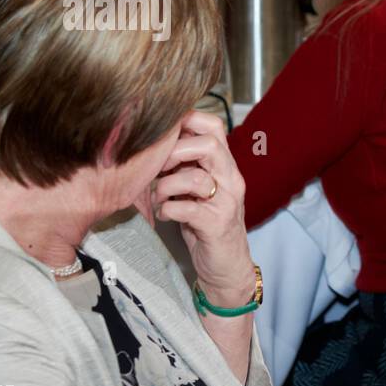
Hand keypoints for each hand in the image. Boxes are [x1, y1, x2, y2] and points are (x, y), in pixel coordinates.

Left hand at [148, 111, 253, 306]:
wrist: (226, 264)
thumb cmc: (205, 223)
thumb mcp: (196, 188)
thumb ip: (184, 164)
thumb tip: (154, 142)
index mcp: (225, 166)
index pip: (213, 126)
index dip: (186, 121)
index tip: (164, 136)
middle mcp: (231, 179)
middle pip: (209, 144)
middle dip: (174, 152)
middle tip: (158, 169)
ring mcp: (227, 202)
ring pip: (195, 178)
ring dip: (166, 186)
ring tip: (158, 197)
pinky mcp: (217, 225)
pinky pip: (185, 208)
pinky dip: (167, 210)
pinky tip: (164, 215)